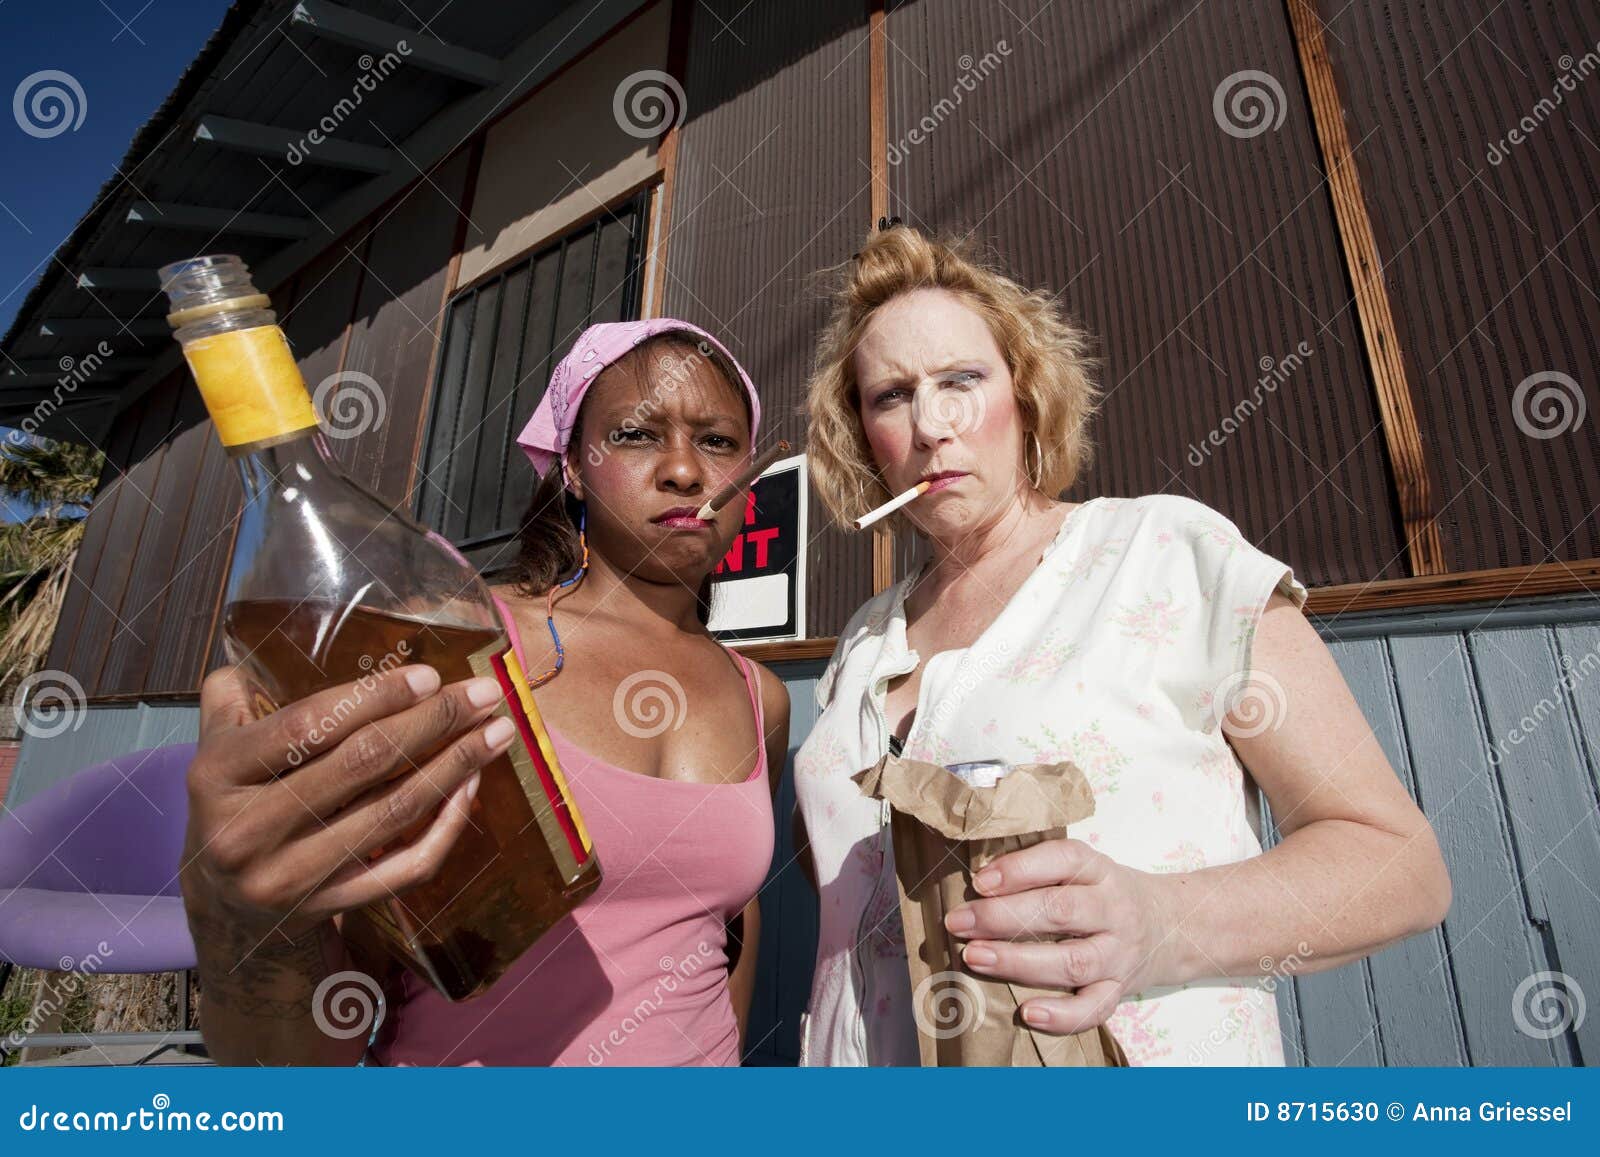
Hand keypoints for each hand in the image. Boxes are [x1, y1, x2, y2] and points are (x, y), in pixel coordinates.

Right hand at [181, 661, 516, 944]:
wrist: (227, 910)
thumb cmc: (236, 806)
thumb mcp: (214, 752)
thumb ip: (230, 701)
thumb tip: (259, 649)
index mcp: (216, 777)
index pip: (306, 727)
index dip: (372, 698)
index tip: (430, 676)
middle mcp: (246, 831)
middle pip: (362, 764)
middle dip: (433, 722)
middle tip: (484, 693)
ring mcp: (288, 878)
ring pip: (393, 814)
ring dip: (456, 766)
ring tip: (497, 731)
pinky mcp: (329, 909)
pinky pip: (406, 867)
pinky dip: (447, 825)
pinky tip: (472, 785)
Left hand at [943, 837, 1178, 1034]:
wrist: (1174, 926)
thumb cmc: (1106, 894)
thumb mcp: (1085, 869)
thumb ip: (1040, 871)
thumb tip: (978, 884)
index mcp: (1100, 871)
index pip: (1063, 860)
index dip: (1020, 870)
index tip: (980, 881)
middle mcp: (1114, 910)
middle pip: (1061, 911)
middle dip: (1004, 916)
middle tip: (959, 922)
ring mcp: (1119, 953)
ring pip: (1072, 961)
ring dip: (1019, 961)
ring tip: (975, 958)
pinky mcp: (1121, 990)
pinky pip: (1094, 1008)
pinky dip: (1061, 1015)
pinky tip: (1028, 1013)